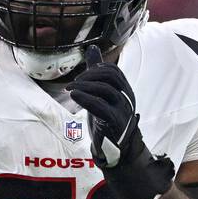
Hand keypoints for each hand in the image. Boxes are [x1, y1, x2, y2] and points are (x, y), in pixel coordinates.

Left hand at [67, 45, 139, 166]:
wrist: (115, 149)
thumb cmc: (108, 119)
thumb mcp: (102, 94)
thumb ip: (97, 73)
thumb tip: (92, 49)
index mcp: (125, 90)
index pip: (113, 71)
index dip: (95, 69)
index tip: (80, 78)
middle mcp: (126, 98)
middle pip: (111, 76)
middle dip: (89, 76)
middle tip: (73, 83)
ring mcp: (122, 110)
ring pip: (106, 90)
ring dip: (84, 87)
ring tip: (70, 90)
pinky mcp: (114, 122)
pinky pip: (101, 106)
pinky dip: (86, 98)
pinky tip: (74, 96)